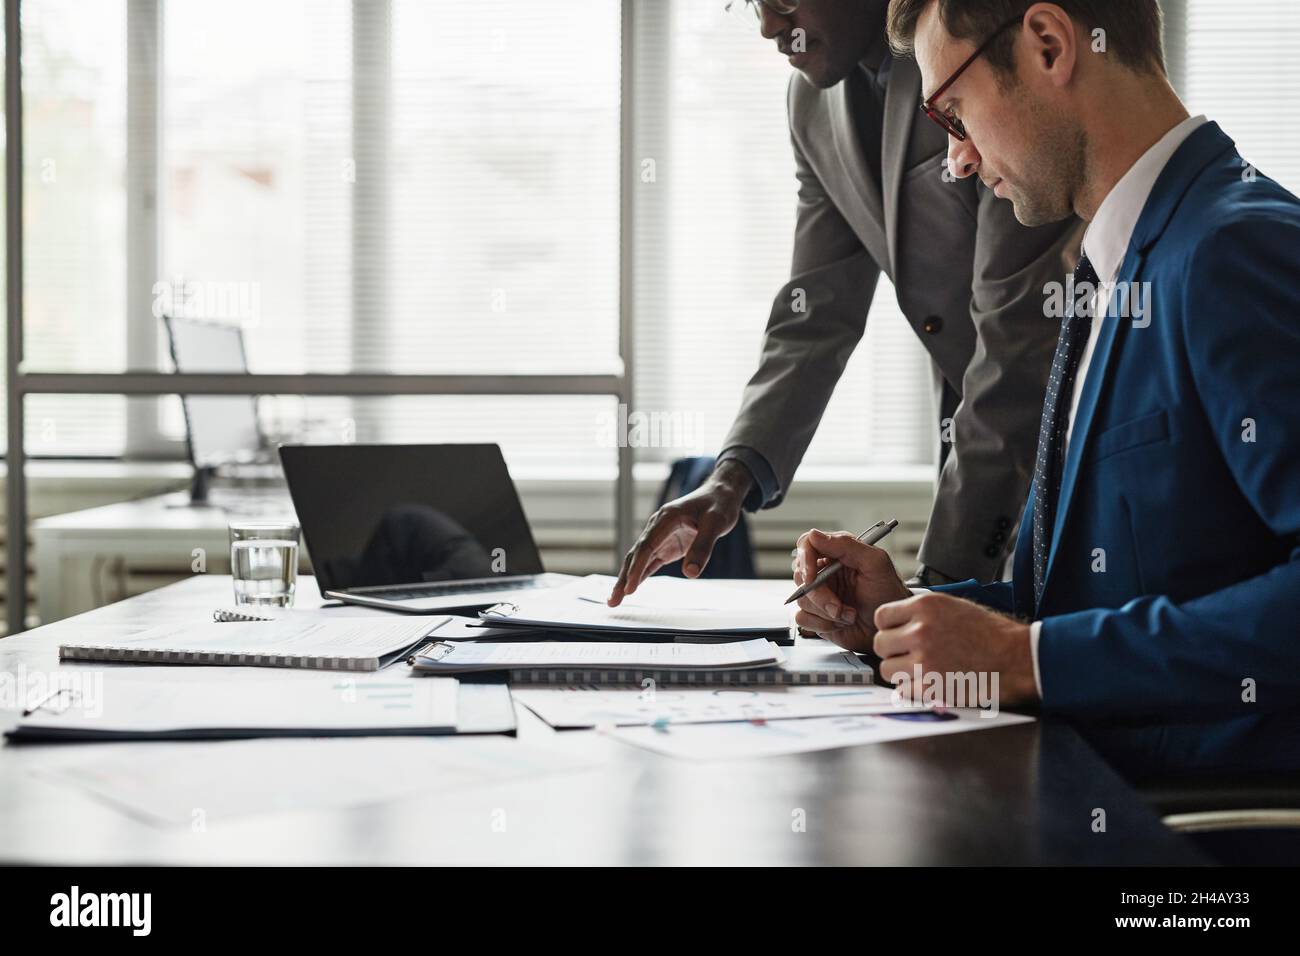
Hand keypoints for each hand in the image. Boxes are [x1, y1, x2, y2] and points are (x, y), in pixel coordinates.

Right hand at [607, 461, 750, 605]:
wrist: (719, 495)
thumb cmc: (717, 506)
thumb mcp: (715, 524)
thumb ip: (703, 547)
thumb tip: (690, 573)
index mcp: (667, 518)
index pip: (647, 546)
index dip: (637, 568)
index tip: (630, 587)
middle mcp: (658, 527)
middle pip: (636, 554)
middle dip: (624, 578)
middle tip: (613, 599)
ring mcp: (660, 536)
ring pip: (639, 560)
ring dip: (627, 579)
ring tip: (615, 599)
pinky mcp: (666, 545)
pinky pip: (649, 562)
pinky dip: (639, 575)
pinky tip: (630, 589)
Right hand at [791, 529, 911, 653]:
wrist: (891, 628)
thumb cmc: (889, 594)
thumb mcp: (875, 564)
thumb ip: (847, 545)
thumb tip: (815, 535)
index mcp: (837, 554)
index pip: (808, 545)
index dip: (805, 560)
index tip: (812, 578)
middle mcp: (825, 572)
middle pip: (801, 576)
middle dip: (820, 596)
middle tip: (839, 606)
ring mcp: (819, 594)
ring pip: (801, 599)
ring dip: (826, 612)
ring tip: (848, 614)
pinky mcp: (816, 615)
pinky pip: (802, 618)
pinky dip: (823, 624)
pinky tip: (840, 623)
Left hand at [873, 592, 1038, 706]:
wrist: (1017, 659)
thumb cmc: (992, 634)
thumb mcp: (954, 606)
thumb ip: (922, 612)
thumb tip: (898, 618)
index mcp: (925, 606)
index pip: (881, 617)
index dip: (889, 627)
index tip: (897, 634)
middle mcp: (920, 631)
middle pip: (880, 644)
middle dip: (892, 650)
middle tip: (909, 655)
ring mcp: (924, 660)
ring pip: (886, 668)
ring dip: (900, 671)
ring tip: (921, 669)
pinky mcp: (931, 686)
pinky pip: (902, 689)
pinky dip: (912, 689)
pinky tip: (929, 682)